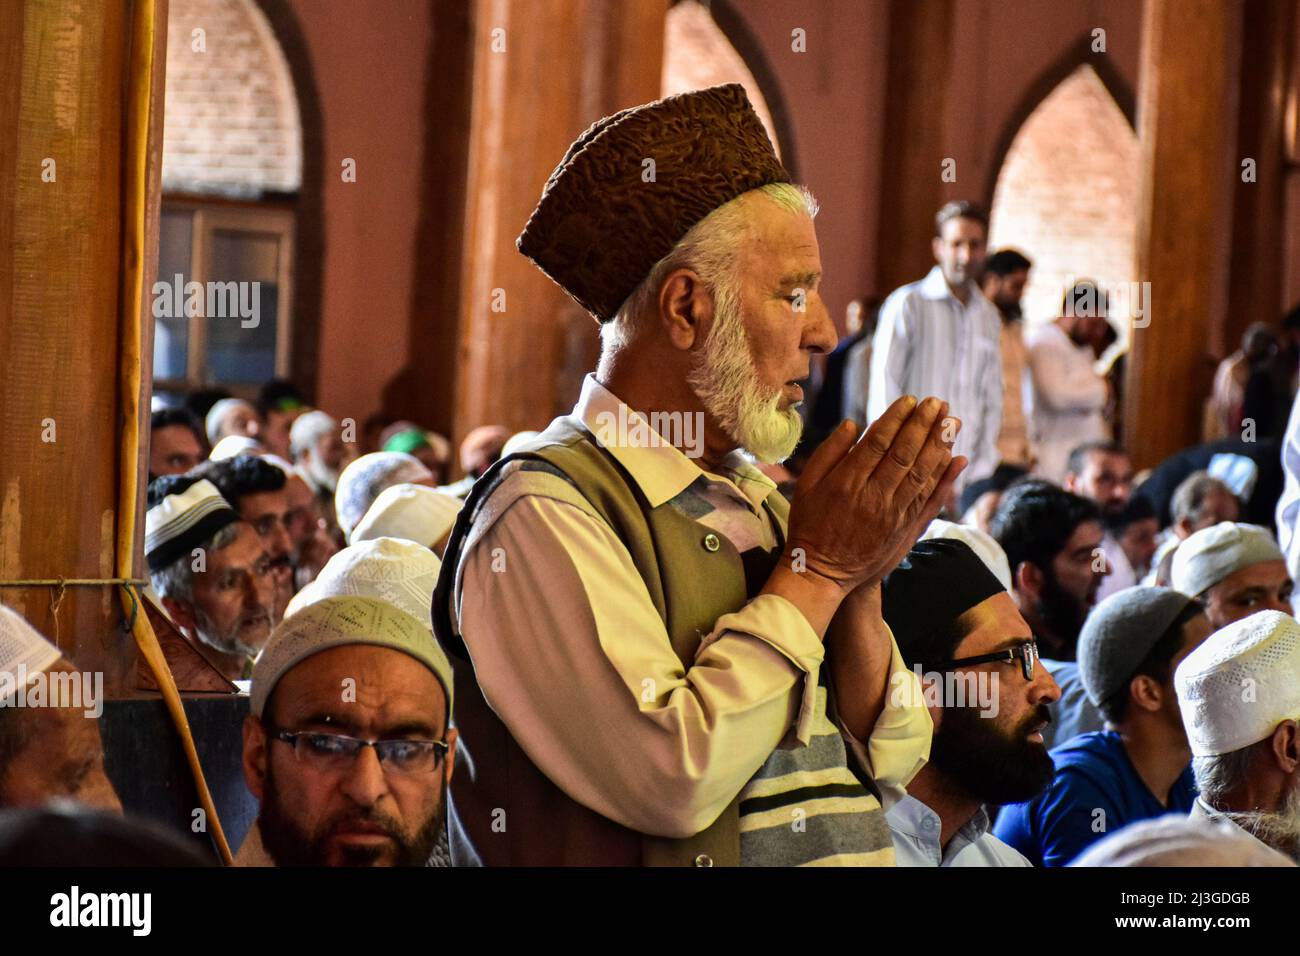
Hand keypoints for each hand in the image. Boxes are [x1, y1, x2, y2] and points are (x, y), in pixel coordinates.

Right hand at [783, 396, 966, 592]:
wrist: (822, 572)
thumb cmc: (809, 524)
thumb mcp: (807, 486)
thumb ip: (828, 453)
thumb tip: (851, 424)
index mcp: (847, 482)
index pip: (878, 442)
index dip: (896, 419)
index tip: (910, 400)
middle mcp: (873, 496)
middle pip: (904, 454)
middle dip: (923, 425)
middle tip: (937, 403)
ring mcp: (891, 514)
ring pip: (921, 474)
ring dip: (939, 445)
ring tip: (952, 421)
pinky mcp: (903, 529)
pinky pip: (928, 499)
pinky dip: (944, 478)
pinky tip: (956, 458)